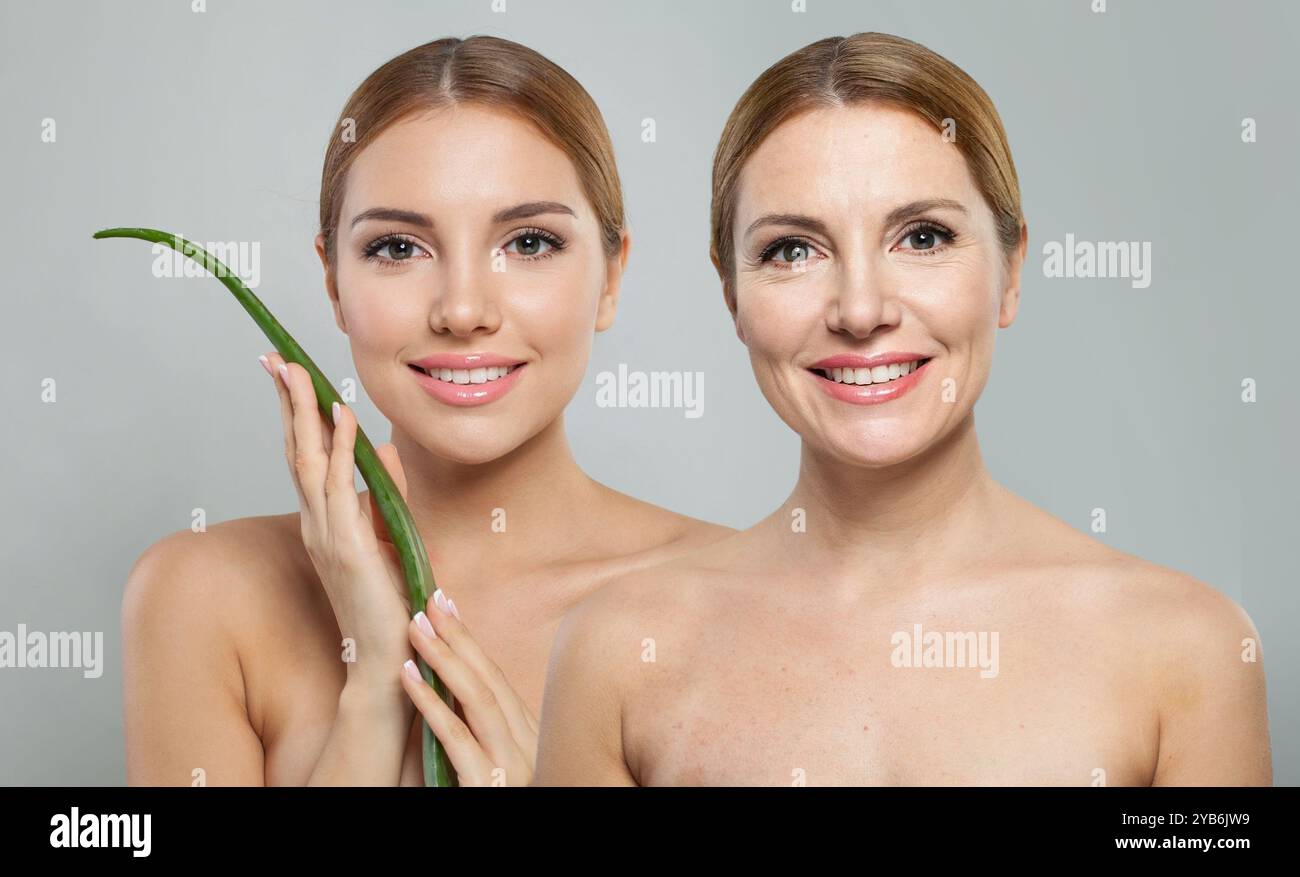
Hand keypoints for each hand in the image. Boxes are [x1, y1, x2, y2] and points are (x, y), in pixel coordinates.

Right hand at [260, 352, 415, 697]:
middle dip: (287, 401)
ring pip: (308, 461)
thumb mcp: (389, 534)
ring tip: (297, 371)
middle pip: (296, 450)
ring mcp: (327, 534)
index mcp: (322, 520)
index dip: (294, 414)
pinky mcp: (347, 547)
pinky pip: (338, 489)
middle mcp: (316, 523)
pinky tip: (341, 418)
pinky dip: (339, 449)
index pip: (304, 456)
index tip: (286, 373)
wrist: (386, 655)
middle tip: (275, 358)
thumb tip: (379, 452)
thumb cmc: (388, 600)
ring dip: (303, 414)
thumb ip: (383, 494)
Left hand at [400, 592, 539, 785]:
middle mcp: (529, 746)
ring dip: (442, 658)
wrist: (515, 857)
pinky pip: (458, 741)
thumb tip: (454, 689)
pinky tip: (407, 680)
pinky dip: (431, 705)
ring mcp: (512, 768)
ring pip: (478, 701)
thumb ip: (484, 732)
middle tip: (427, 598)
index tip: (446, 602)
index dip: (470, 640)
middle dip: (457, 635)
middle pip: (490, 680)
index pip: (497, 679)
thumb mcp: (498, 764)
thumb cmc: (493, 798)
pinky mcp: (489, 788)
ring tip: (413, 627)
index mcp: (532, 738)